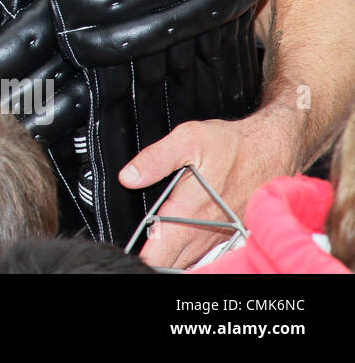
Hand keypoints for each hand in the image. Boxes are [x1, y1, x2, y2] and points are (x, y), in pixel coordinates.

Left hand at [119, 112, 295, 268]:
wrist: (273, 149)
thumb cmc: (233, 144)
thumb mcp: (188, 139)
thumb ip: (156, 159)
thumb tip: (128, 177)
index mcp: (191, 211)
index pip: (160, 252)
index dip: (144, 255)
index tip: (132, 254)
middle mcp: (207, 230)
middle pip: (173, 262)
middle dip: (156, 258)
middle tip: (140, 251)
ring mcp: (221, 236)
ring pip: (190, 261)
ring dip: (173, 257)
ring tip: (158, 247)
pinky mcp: (231, 235)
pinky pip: (206, 254)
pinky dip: (190, 254)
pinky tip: (179, 246)